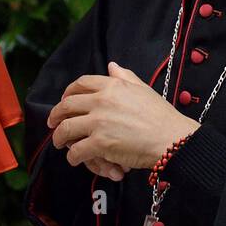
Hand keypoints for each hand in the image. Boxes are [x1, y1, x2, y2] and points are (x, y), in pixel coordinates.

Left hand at [48, 62, 199, 170]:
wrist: (172, 138)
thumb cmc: (161, 116)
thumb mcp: (143, 89)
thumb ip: (124, 76)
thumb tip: (112, 66)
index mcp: (112, 86)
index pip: (81, 84)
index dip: (68, 92)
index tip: (65, 100)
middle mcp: (102, 100)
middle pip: (67, 105)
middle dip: (56, 115)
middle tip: (54, 123)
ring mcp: (99, 122)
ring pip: (66, 129)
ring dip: (59, 138)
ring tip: (60, 143)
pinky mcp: (100, 143)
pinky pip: (77, 151)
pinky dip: (73, 157)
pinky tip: (75, 159)